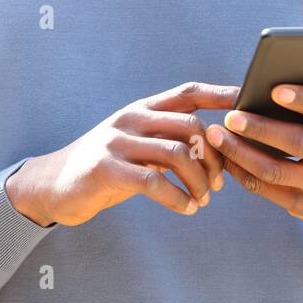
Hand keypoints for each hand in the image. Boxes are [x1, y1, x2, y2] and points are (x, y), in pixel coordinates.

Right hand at [6, 82, 237, 226]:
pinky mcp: (106, 169)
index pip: (188, 93)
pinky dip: (177, 198)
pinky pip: (153, 181)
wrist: (54, 184)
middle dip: (214, 156)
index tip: (248, 99)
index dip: (220, 94)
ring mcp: (117, 142)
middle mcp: (131, 119)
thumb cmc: (108, 167)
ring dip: (199, 181)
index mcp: (142, 109)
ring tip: (203, 199)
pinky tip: (186, 209)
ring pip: (177, 153)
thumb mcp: (137, 145)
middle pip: (190, 125)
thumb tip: (218, 146)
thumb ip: (168, 139)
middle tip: (220, 182)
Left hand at [204, 85, 302, 233]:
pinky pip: (266, 189)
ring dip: (241, 153)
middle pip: (299, 142)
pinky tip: (225, 157)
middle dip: (261, 129)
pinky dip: (242, 172)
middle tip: (231, 116)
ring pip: (275, 170)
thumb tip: (284, 73)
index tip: (274, 89)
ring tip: (217, 135)